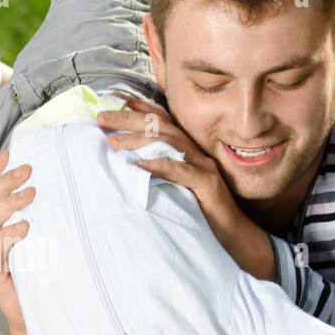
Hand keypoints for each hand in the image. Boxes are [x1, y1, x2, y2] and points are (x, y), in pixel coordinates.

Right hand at [0, 149, 32, 334]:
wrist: (34, 317)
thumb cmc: (42, 279)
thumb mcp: (43, 243)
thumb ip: (43, 221)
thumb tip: (58, 193)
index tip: (9, 152)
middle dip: (4, 181)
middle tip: (28, 170)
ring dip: (8, 203)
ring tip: (30, 194)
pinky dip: (9, 234)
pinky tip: (25, 227)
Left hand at [97, 95, 241, 240]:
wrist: (233, 235)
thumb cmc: (201, 212)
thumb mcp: (174, 187)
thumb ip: (157, 172)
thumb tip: (126, 164)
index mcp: (187, 149)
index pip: (161, 120)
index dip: (138, 107)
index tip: (113, 99)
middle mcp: (195, 152)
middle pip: (160, 126)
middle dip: (129, 118)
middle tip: (101, 117)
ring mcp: (204, 166)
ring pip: (168, 143)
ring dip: (137, 140)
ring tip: (113, 142)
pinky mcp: (208, 184)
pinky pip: (181, 171)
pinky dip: (159, 166)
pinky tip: (139, 165)